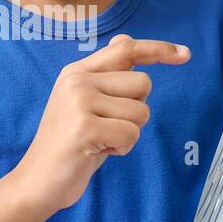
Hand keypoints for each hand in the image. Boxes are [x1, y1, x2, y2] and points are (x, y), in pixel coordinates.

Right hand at [13, 34, 191, 211]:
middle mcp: (77, 81)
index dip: (158, 49)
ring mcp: (79, 102)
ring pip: (141, 111)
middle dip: (136, 111)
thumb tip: (126, 41)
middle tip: (106, 127)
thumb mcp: (86, 103)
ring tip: (101, 140)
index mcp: (77, 72)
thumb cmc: (70, 145)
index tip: (184, 54)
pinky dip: (123, 148)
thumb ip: (107, 75)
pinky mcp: (85, 127)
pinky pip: (132, 133)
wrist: (38, 180)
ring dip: (129, 132)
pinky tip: (100, 151)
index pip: (126, 49)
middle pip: (143, 83)